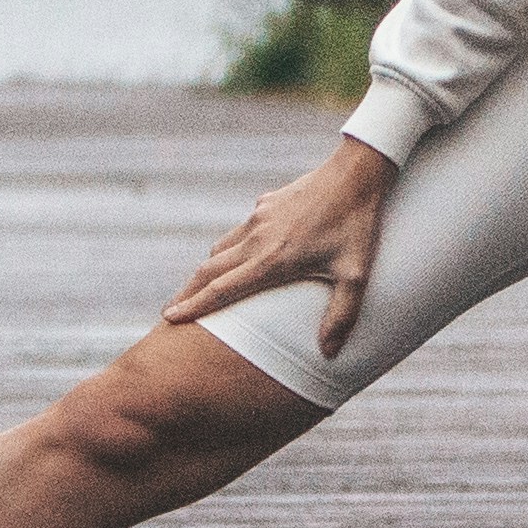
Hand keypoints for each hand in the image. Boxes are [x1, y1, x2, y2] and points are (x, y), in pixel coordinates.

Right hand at [164, 138, 397, 353]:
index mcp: (272, 260)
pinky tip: (238, 256)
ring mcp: (258, 218)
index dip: (194, 306)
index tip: (170, 318)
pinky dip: (229, 249)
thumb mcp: (356, 275)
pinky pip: (240, 232)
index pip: (223, 289)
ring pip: (221, 248)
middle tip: (169, 313)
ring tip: (197, 289)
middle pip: (209, 270)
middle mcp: (257, 239)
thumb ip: (341, 316)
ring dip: (206, 271)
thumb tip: (329, 353)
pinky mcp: (265, 204)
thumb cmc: (357, 225)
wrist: (355, 174)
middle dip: (187, 293)